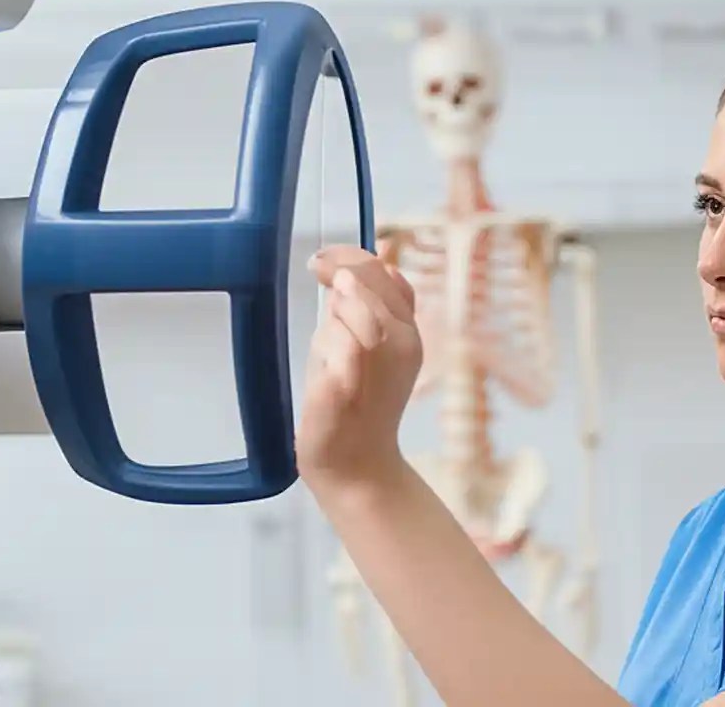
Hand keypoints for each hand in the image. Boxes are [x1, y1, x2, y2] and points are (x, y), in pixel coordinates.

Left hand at [296, 246, 422, 494]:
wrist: (357, 466)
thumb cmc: (354, 403)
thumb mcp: (359, 345)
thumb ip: (358, 310)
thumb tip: (347, 270)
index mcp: (407, 331)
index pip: (388, 275)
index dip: (355, 259)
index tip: (324, 263)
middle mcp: (403, 343)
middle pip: (373, 285)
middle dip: (343, 274)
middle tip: (317, 272)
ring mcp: (380, 367)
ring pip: (358, 312)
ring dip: (336, 316)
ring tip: (329, 351)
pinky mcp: (349, 389)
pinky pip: (342, 350)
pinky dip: (331, 350)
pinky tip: (328, 373)